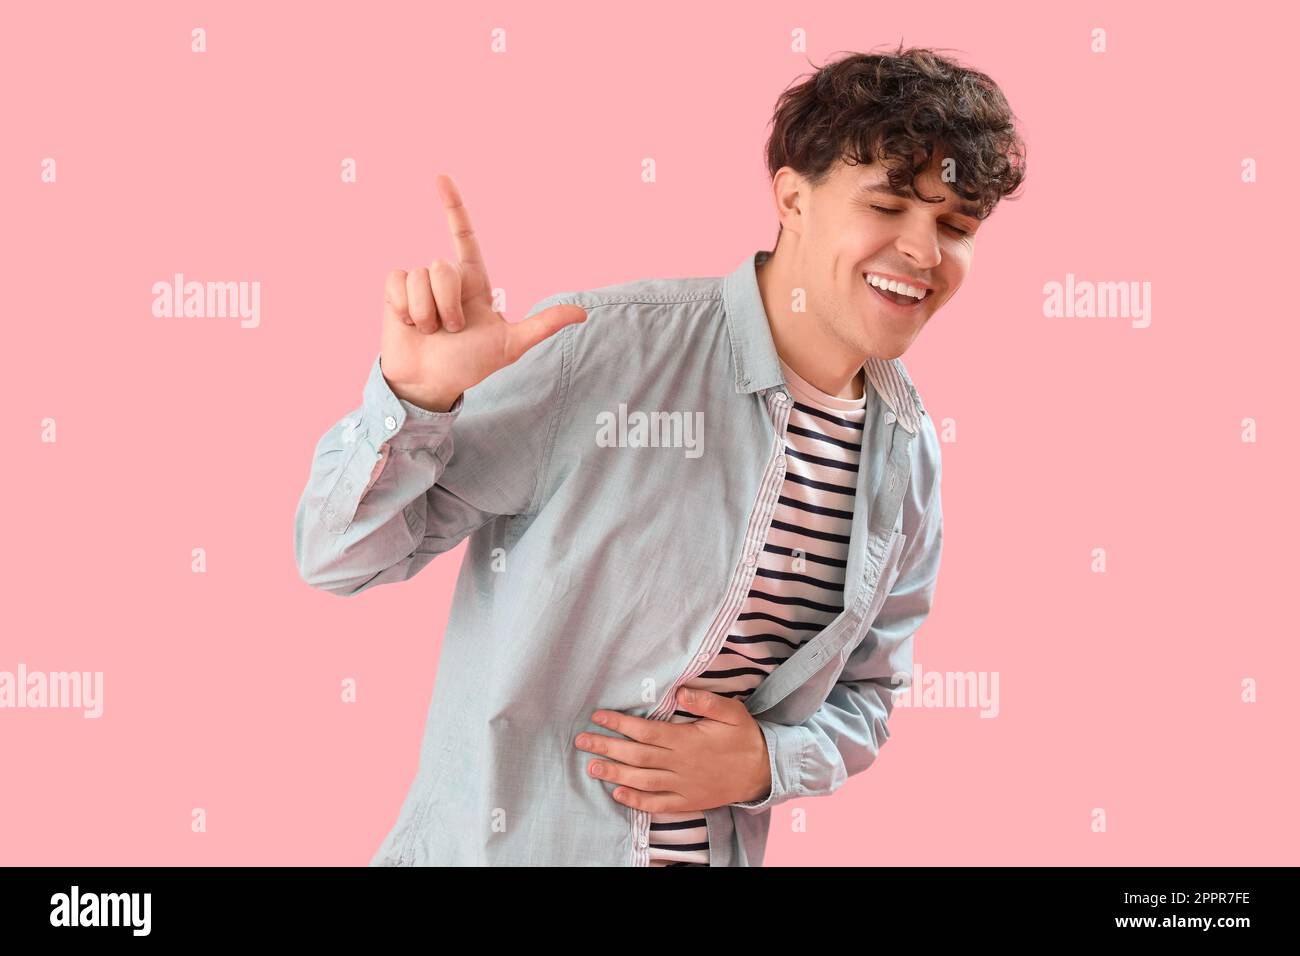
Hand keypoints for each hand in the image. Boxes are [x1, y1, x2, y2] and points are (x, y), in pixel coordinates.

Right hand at [379, 173, 587, 411]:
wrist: (430, 383)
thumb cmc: (469, 365)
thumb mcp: (510, 346)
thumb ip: (542, 325)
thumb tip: (581, 313)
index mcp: (473, 282)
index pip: (464, 237)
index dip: (452, 207)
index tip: (440, 177)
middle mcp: (446, 279)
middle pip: (442, 267)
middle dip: (448, 305)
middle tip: (452, 330)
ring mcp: (419, 284)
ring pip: (420, 277)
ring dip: (426, 313)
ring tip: (430, 331)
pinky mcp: (395, 292)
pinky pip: (397, 283)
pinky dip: (405, 309)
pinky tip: (408, 325)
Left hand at [575, 689, 771, 812]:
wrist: (764, 772)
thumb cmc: (745, 737)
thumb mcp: (731, 712)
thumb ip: (705, 701)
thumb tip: (679, 691)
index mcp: (687, 739)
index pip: (645, 732)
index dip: (619, 724)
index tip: (598, 716)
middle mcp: (680, 764)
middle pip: (636, 756)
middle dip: (607, 748)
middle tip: (581, 742)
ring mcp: (683, 785)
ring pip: (642, 781)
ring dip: (615, 774)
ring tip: (591, 768)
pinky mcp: (687, 800)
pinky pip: (658, 804)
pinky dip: (636, 802)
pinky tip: (618, 795)